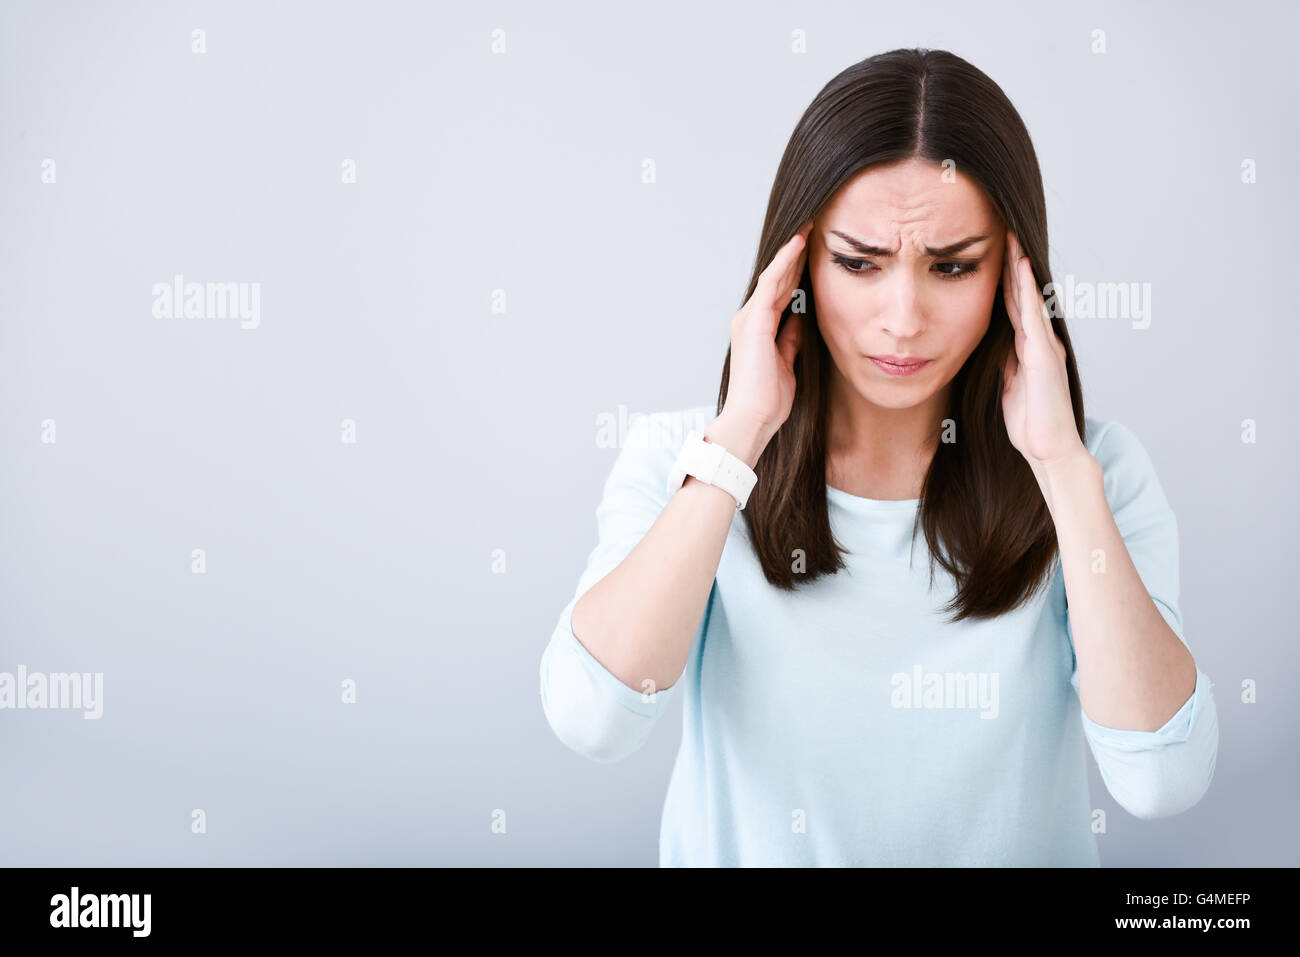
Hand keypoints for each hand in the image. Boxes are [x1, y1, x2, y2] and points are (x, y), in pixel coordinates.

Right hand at [721, 218, 814, 443]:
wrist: (753, 419)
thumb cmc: (768, 401)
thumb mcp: (788, 364)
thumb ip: (791, 339)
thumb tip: (800, 319)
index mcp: (759, 329)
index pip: (782, 292)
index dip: (797, 269)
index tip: (815, 250)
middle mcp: (750, 318)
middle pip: (778, 278)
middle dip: (795, 253)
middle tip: (813, 226)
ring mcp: (750, 318)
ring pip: (774, 274)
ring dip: (791, 249)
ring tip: (808, 225)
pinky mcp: (754, 321)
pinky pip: (772, 283)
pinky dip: (784, 262)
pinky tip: (798, 243)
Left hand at [999, 231, 1087, 470]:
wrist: (1048, 448)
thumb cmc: (1030, 423)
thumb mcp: (1008, 385)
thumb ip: (1004, 363)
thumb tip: (990, 345)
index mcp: (1028, 348)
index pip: (1013, 306)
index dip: (1004, 280)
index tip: (993, 253)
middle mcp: (1039, 341)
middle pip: (1022, 295)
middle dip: (1013, 264)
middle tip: (1004, 231)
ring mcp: (1043, 346)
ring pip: (1029, 298)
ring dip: (1020, 268)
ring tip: (1012, 238)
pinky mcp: (1043, 355)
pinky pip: (1033, 315)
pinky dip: (1027, 290)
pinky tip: (1022, 269)